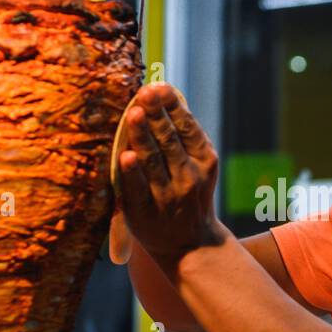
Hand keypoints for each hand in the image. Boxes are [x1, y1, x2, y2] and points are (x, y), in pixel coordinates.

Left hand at [118, 83, 226, 270]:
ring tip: (135, 113)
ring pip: (153, 160)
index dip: (172, 106)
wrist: (190, 245)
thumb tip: (164, 95)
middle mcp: (189, 176)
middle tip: (145, 93)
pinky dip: (132, 172)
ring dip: (143, 135)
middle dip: (156, 115)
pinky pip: (137, 188)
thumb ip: (184, 137)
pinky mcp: (145, 212)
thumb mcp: (198, 166)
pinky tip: (126, 156)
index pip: (187, 127)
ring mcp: (168, 195)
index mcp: (205, 160)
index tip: (159, 86)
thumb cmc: (189, 196)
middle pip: (169, 140)